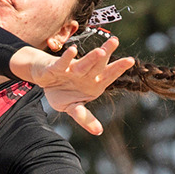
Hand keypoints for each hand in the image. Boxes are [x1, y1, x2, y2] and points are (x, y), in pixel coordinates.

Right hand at [9, 36, 136, 134]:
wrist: (44, 82)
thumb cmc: (63, 93)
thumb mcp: (74, 108)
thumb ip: (85, 118)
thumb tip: (98, 132)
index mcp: (93, 82)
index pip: (108, 75)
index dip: (118, 68)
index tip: (130, 60)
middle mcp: (85, 74)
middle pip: (98, 64)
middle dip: (107, 53)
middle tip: (115, 42)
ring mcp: (71, 70)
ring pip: (83, 63)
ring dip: (91, 58)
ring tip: (101, 51)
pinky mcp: (57, 68)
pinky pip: (63, 63)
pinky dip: (67, 58)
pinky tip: (73, 51)